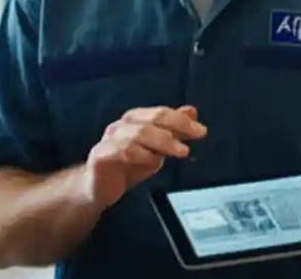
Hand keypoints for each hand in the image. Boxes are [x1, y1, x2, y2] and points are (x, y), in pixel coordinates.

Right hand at [81, 105, 206, 209]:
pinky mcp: (101, 156)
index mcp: (134, 120)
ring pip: (139, 133)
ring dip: (163, 140)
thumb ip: (172, 129)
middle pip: (151, 119)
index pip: (160, 113)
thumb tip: (191, 111)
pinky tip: (154, 161)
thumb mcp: (156, 149)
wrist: (99, 189)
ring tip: (181, 151)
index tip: (201, 130)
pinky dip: (142, 155)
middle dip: (177, 125)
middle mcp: (121, 126)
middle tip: (197, 135)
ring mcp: (109, 140)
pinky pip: (123, 151)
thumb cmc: (128, 166)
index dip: (182, 119)